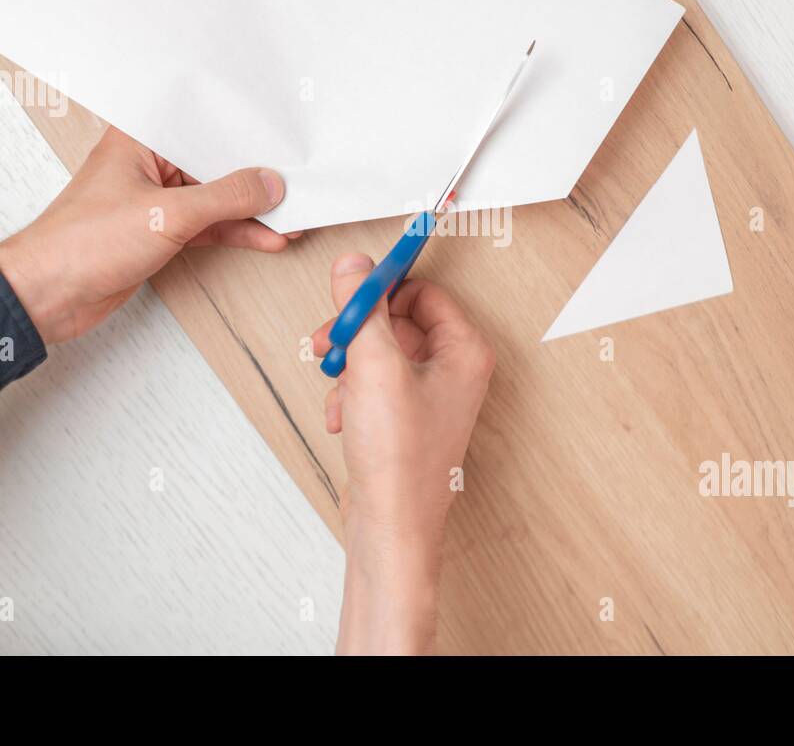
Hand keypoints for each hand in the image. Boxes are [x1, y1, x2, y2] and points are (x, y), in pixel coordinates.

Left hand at [0, 126, 291, 342]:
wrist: (46, 295)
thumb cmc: (82, 243)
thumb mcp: (168, 214)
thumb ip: (225, 197)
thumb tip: (268, 184)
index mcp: (139, 138)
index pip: (204, 124)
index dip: (244, 131)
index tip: (282, 140)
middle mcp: (148, 163)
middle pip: (214, 161)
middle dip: (255, 175)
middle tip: (295, 180)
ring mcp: (154, 198)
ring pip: (215, 197)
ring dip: (251, 210)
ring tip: (291, 216)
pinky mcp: (159, 231)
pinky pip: (208, 225)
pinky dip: (235, 232)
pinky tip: (265, 237)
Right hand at [312, 253, 494, 654]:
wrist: (391, 526)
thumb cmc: (399, 459)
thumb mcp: (374, 366)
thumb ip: (362, 309)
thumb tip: (354, 266)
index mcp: (465, 350)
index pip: (423, 291)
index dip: (383, 291)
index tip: (349, 294)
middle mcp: (455, 371)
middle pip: (398, 322)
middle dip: (358, 333)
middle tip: (328, 342)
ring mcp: (433, 397)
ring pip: (381, 355)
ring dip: (351, 367)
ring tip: (339, 389)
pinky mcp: (409, 420)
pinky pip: (375, 386)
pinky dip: (353, 395)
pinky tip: (343, 417)